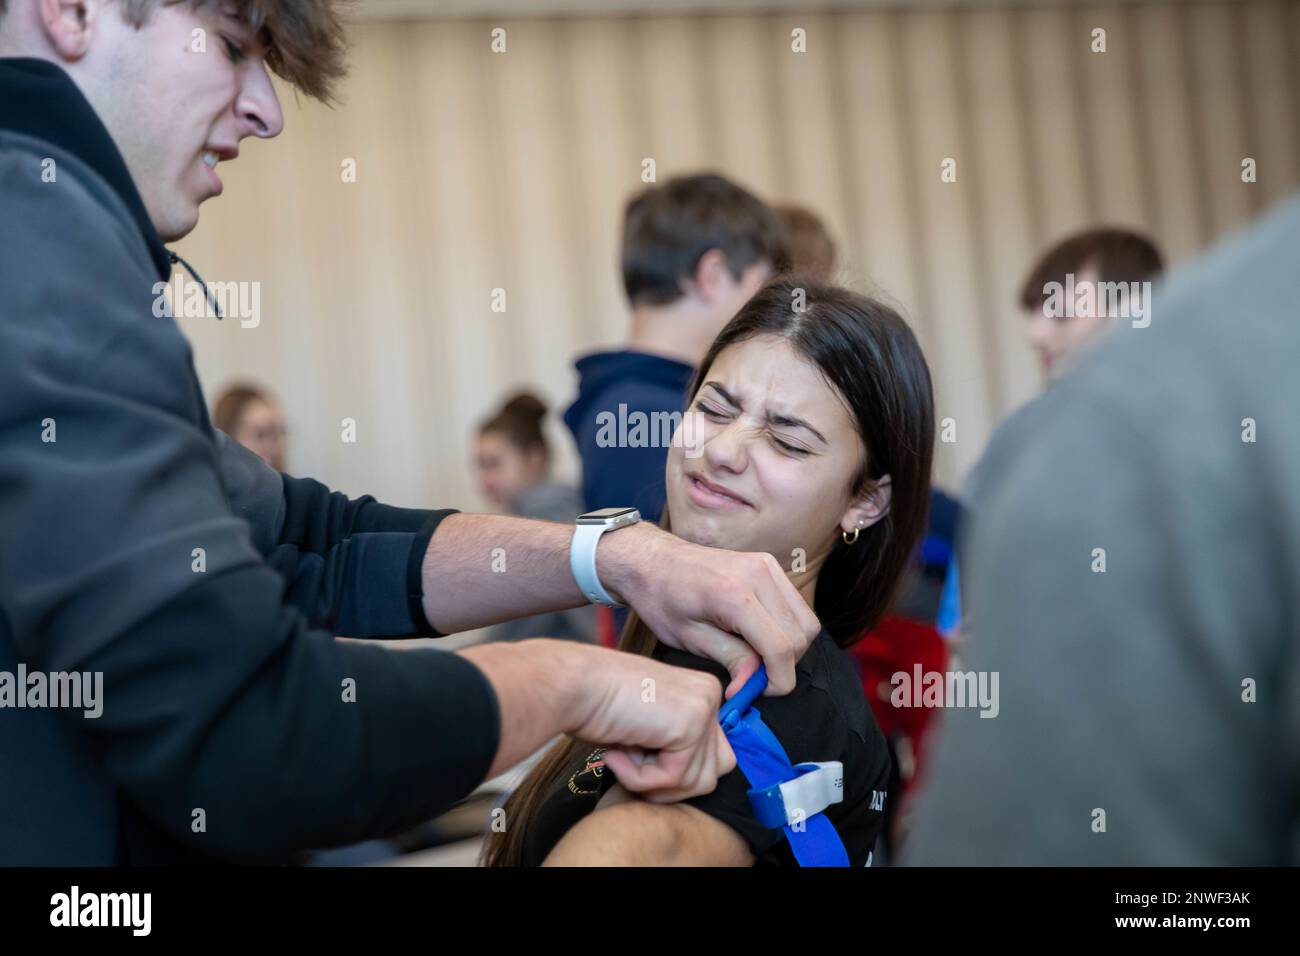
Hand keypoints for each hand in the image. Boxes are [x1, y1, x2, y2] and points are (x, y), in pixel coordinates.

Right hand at [567, 647, 734, 802]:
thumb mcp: (649, 727)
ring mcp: (703, 706)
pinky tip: (616, 752)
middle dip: (669, 783)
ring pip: (698, 782)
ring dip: (652, 783)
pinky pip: (674, 778)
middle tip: (630, 763)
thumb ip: (678, 748)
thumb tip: (698, 782)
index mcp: (701, 692)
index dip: (673, 771)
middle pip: (712, 772)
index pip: (713, 756)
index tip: (638, 755)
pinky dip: (639, 779)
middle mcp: (709, 695)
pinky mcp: (690, 722)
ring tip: (621, 755)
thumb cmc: (596, 706)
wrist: (570, 685)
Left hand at [599, 523, 820, 697]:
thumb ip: (731, 660)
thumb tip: (754, 685)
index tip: (763, 693)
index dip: (779, 680)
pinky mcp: (769, 564)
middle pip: (801, 635)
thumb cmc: (662, 599)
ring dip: (790, 646)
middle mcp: (758, 575)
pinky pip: (796, 605)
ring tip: (757, 654)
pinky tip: (759, 633)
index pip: (781, 647)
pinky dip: (787, 626)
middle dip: (784, 664)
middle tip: (754, 675)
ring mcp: (767, 565)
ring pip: (806, 621)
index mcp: (735, 595)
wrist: (652, 561)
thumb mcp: (690, 638)